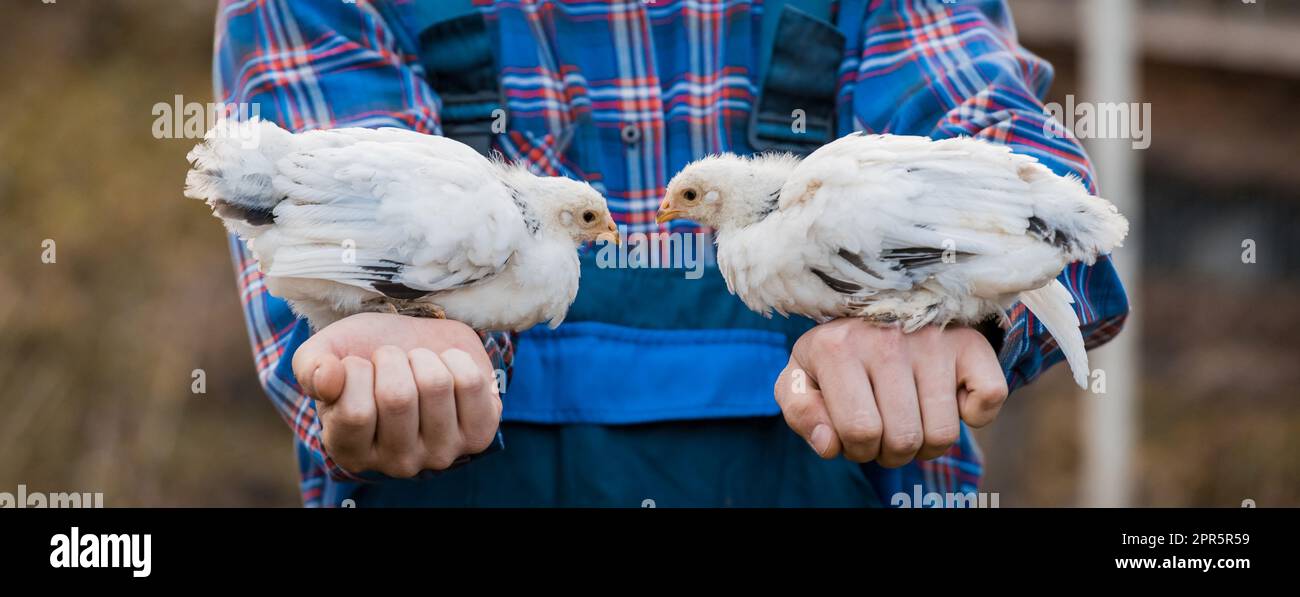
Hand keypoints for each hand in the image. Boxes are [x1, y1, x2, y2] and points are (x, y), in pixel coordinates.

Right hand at [291, 313, 502, 477]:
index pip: (355, 413)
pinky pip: (470, 383)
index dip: (356, 371)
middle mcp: (397, 463)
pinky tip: (445, 368)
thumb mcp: (327, 353)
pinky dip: (455, 359)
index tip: (358, 365)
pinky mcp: (478, 434)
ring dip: (423, 358)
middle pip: (398, 398)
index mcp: (350, 450)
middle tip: (390, 361)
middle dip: (391, 359)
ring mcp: (441, 453)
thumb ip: (310, 367)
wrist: (416, 343)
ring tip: (417, 364)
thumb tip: (328, 378)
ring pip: (435, 385)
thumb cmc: (366, 353)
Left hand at [775, 319, 1007, 467]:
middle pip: (904, 440)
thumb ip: (801, 412)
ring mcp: (932, 338)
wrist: (877, 307)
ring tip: (910, 417)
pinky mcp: (970, 342)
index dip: (857, 449)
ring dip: (927, 443)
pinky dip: (974, 414)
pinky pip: (989, 399)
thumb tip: (829, 444)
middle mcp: (887, 337)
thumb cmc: (837, 356)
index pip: (860, 432)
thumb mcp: (802, 378)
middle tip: (885, 430)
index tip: (856, 432)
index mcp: (837, 347)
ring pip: (943, 434)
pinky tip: (948, 398)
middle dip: (891, 451)